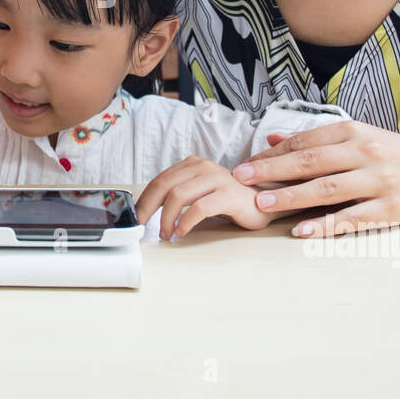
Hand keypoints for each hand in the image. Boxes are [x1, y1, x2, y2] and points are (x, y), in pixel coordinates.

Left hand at [137, 156, 280, 238]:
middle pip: (165, 186)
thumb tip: (148, 212)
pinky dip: (185, 222)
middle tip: (142, 227)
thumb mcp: (199, 193)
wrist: (264, 203)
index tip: (136, 218)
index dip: (144, 200)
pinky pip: (199, 208)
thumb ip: (178, 195)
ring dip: (166, 218)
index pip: (160, 180)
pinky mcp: (229, 195)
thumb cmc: (228, 201)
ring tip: (165, 233)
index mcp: (193, 164)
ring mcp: (217, 179)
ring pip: (178, 196)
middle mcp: (203, 167)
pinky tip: (182, 232)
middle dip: (148, 208)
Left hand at [232, 121, 399, 237]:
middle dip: (272, 171)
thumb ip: (317, 139)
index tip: (246, 164)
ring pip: (327, 189)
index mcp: (355, 132)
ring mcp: (379, 182)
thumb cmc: (399, 155)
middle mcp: (365, 153)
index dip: (273, 154)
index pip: (305, 141)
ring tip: (261, 204)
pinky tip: (302, 230)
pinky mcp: (390, 210)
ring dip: (291, 197)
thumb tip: (272, 140)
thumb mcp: (361, 138)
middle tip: (241, 179)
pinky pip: (352, 218)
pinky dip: (326, 225)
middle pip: (311, 162)